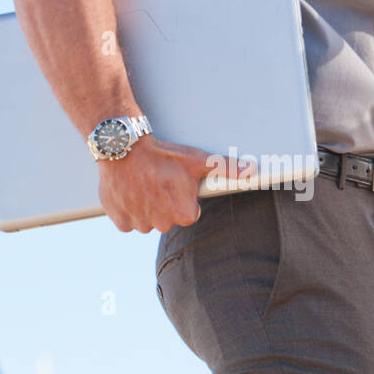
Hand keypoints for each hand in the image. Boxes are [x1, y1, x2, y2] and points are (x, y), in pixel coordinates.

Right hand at [97, 134, 253, 233]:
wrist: (124, 148)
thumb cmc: (163, 155)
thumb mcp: (197, 160)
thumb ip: (226, 168)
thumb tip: (252, 171)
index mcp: (184, 214)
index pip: (189, 213)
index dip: (183, 198)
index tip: (176, 184)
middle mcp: (163, 224)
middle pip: (168, 217)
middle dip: (165, 203)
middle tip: (159, 181)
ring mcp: (140, 224)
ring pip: (147, 219)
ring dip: (146, 207)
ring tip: (143, 184)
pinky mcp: (121, 222)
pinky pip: (128, 221)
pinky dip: (129, 209)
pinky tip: (130, 191)